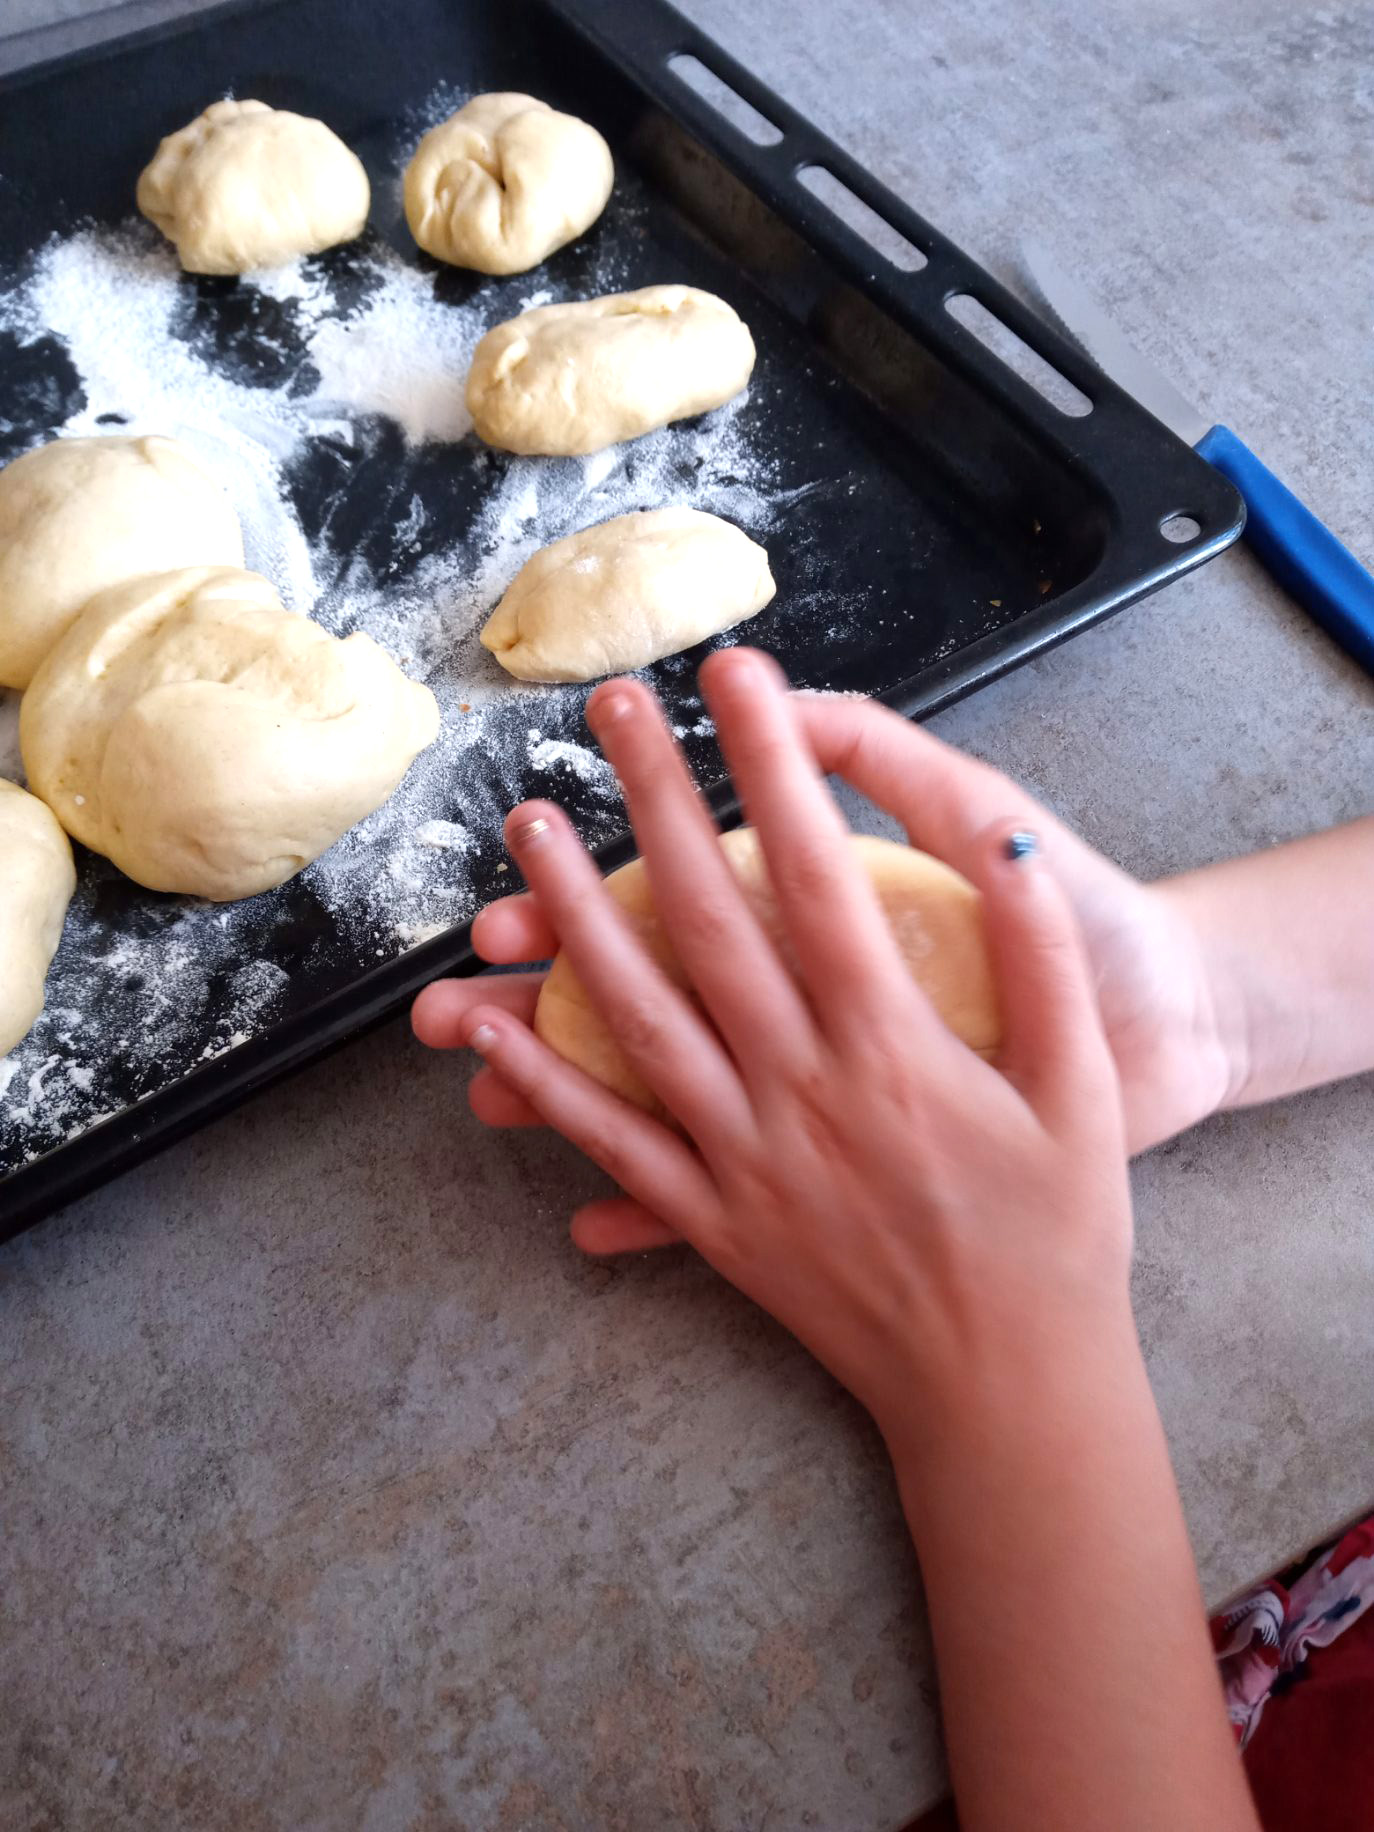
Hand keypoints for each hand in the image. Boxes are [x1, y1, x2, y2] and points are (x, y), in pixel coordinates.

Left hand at [414, 649, 1136, 1439]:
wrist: (1010, 1387)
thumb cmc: (1058, 1236)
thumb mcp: (1083, 1089)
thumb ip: (1043, 959)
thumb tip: (1005, 849)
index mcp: (893, 1043)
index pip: (815, 872)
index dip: (772, 763)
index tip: (735, 678)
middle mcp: (802, 1088)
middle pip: (706, 920)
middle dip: (653, 799)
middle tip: (610, 708)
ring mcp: (744, 1158)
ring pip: (636, 1016)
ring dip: (572, 917)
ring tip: (527, 830)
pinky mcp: (714, 1220)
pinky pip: (616, 1144)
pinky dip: (545, 1087)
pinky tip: (486, 1034)